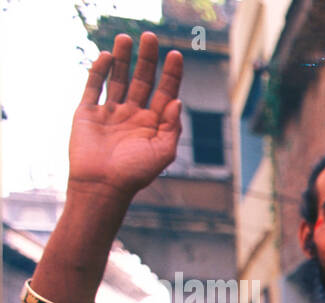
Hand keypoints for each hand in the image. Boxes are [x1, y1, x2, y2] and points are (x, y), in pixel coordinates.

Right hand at [69, 33, 183, 197]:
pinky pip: (94, 87)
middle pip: (142, 80)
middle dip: (147, 59)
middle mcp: (133, 114)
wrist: (102, 185)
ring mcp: (110, 112)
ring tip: (126, 37)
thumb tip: (177, 100)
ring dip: (123, 58)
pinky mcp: (88, 112)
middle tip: (151, 37)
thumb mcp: (163, 153)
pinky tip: (108, 57)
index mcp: (153, 124)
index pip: (165, 92)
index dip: (171, 74)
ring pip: (119, 79)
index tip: (175, 55)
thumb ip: (173, 127)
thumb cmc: (135, 174)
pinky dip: (99, 71)